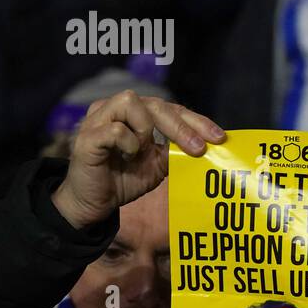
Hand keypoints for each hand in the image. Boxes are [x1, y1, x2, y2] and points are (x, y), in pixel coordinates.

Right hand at [51, 91, 224, 229]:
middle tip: (199, 148)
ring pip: (133, 103)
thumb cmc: (124, 179)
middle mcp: (115, 109)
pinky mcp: (87, 137)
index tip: (219, 138)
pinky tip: (127, 155)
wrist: (93, 204)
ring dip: (145, 129)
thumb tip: (205, 145)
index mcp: (134, 113)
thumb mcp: (157, 166)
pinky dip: (128, 143)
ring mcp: (99, 119)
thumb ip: (175, 151)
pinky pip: (115, 129)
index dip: (196, 121)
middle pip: (157, 104)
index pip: (171, 108)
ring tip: (140, 151)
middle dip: (182, 126)